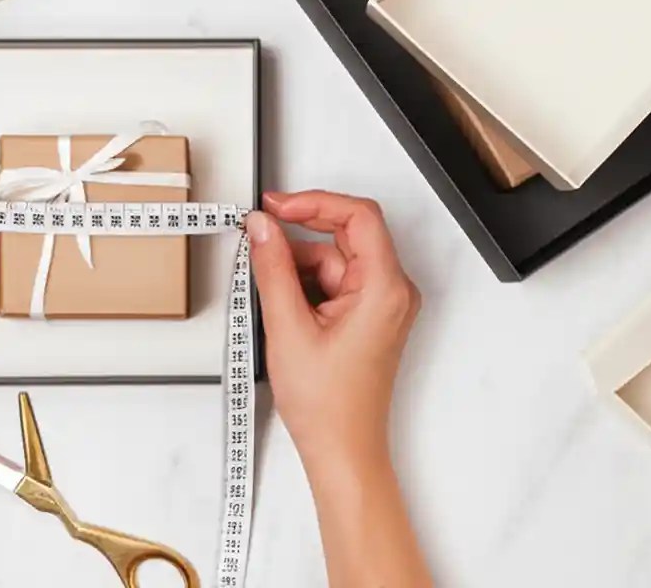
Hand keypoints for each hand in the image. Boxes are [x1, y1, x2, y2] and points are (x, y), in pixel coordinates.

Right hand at [246, 190, 420, 469]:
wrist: (342, 449)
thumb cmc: (329, 405)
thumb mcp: (288, 328)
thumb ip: (273, 269)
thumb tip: (262, 228)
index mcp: (384, 289)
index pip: (358, 216)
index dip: (314, 202)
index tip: (277, 207)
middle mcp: (392, 292)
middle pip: (345, 236)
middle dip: (300, 237)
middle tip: (259, 236)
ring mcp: (382, 304)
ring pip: (335, 259)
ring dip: (298, 267)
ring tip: (269, 296)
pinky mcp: (369, 316)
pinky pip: (336, 282)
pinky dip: (306, 286)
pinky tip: (283, 307)